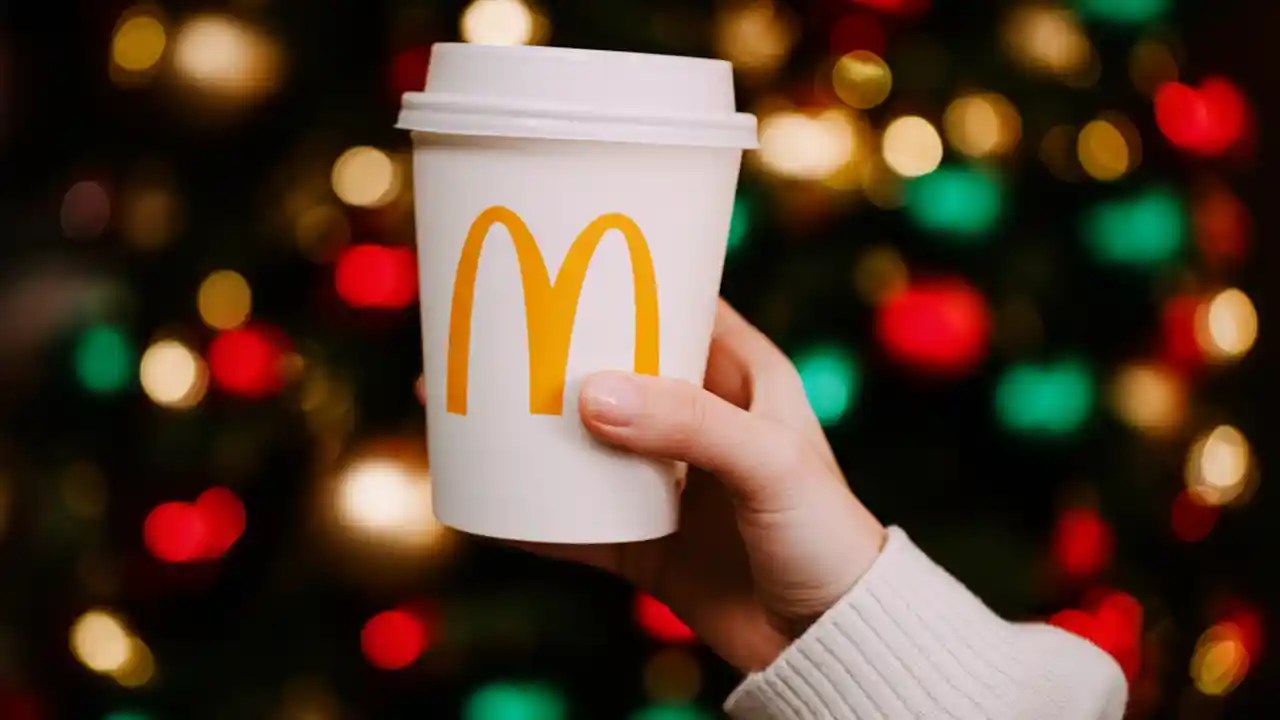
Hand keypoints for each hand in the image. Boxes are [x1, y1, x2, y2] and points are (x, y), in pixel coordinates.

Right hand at [513, 300, 885, 671]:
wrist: (831, 644)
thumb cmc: (826, 537)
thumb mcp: (770, 464)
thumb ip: (689, 424)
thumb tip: (590, 396)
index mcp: (744, 378)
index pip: (680, 307)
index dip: (629, 281)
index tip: (564, 263)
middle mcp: (701, 421)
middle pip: (619, 370)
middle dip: (564, 356)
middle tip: (498, 335)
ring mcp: (669, 482)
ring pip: (590, 443)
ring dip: (542, 431)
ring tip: (476, 408)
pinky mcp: (645, 541)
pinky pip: (578, 520)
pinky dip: (538, 513)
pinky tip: (492, 499)